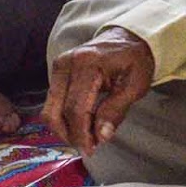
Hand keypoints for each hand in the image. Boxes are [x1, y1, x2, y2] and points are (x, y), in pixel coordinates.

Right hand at [44, 28, 154, 153]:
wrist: (127, 37)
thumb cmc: (134, 60)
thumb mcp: (135, 86)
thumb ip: (116, 110)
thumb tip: (101, 136)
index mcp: (88, 65)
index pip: (76, 108)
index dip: (82, 133)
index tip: (92, 149)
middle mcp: (66, 64)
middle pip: (56, 110)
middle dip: (70, 134)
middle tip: (87, 147)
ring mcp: (58, 66)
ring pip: (49, 108)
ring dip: (64, 128)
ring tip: (84, 137)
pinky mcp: (56, 71)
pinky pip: (53, 102)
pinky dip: (63, 118)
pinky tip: (80, 124)